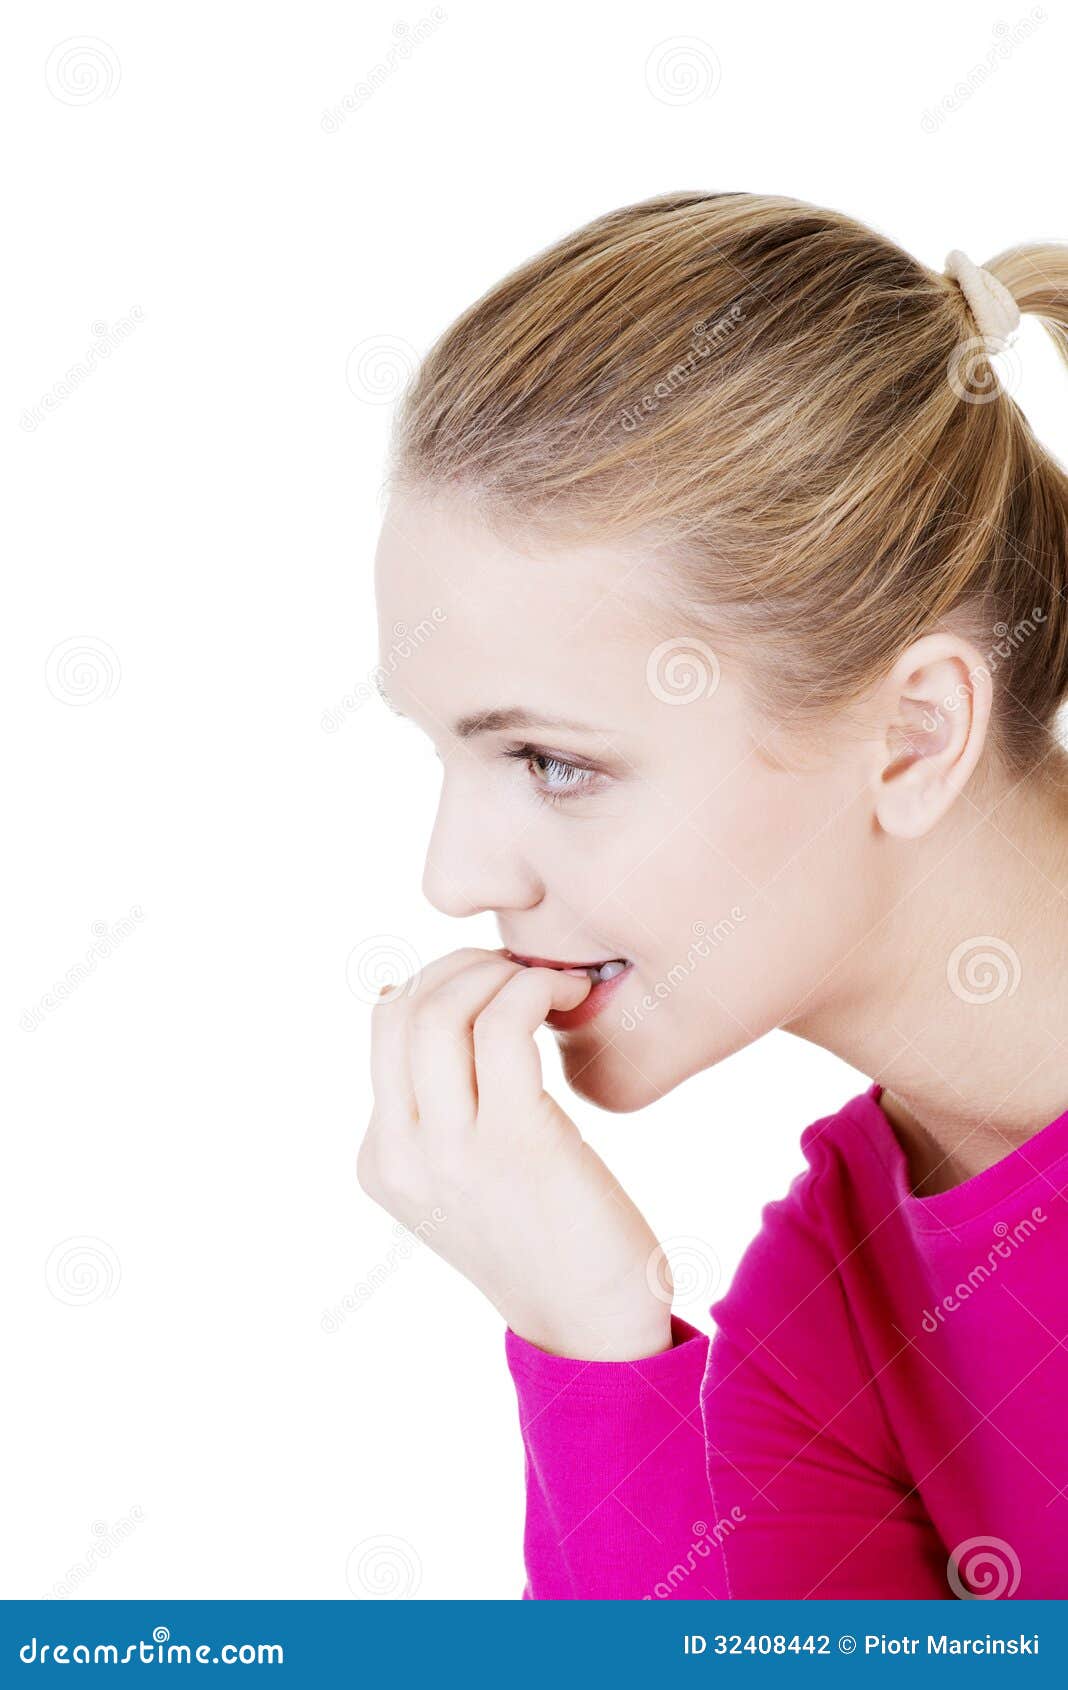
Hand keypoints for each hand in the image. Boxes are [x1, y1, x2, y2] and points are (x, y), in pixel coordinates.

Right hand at [357, 947, 674, 1359]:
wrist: (592, 1325)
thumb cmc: (546, 1238)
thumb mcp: (467, 1176)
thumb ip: (442, 1107)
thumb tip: (420, 998)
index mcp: (382, 1159)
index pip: (386, 1026)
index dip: (443, 980)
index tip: (497, 980)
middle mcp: (400, 1156)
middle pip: (402, 1008)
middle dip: (465, 965)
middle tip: (522, 970)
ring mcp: (448, 1153)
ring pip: (443, 1010)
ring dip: (503, 973)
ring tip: (551, 982)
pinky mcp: (512, 1144)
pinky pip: (505, 1026)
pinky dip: (536, 990)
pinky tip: (571, 996)